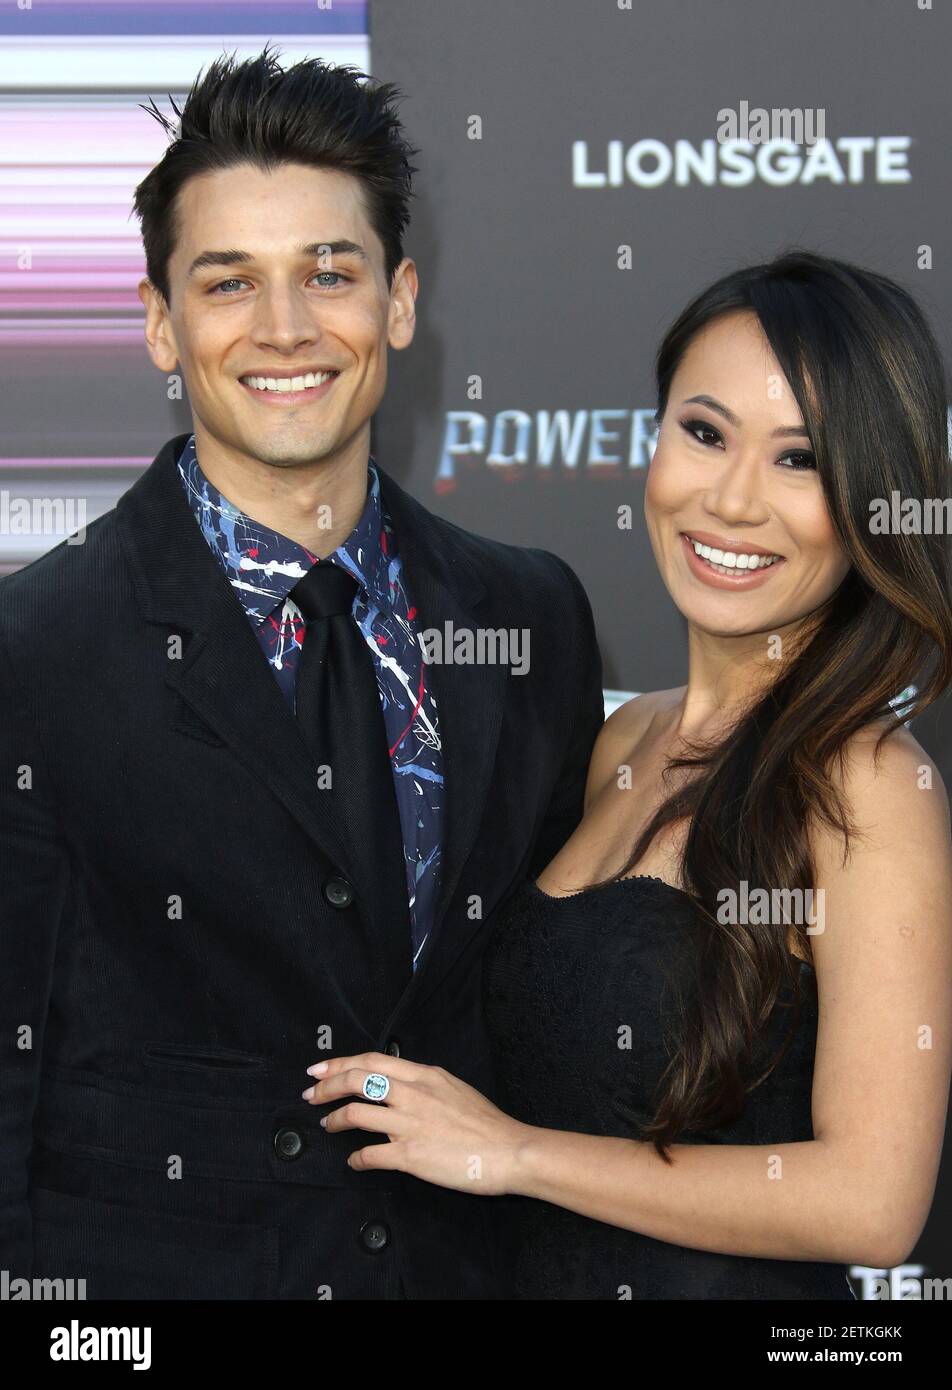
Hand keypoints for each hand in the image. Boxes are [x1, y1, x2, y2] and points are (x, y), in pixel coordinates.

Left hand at [301, 1050, 529, 1194]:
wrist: (508, 1150)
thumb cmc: (486, 1123)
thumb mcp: (453, 1087)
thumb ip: (423, 1085)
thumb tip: (399, 1086)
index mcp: (424, 1075)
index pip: (372, 1060)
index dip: (340, 1063)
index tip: (320, 1068)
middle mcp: (413, 1093)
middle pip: (357, 1079)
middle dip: (327, 1085)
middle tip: (311, 1093)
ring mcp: (409, 1123)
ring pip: (357, 1114)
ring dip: (335, 1119)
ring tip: (328, 1123)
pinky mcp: (410, 1155)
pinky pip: (371, 1154)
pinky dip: (356, 1159)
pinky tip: (353, 1161)